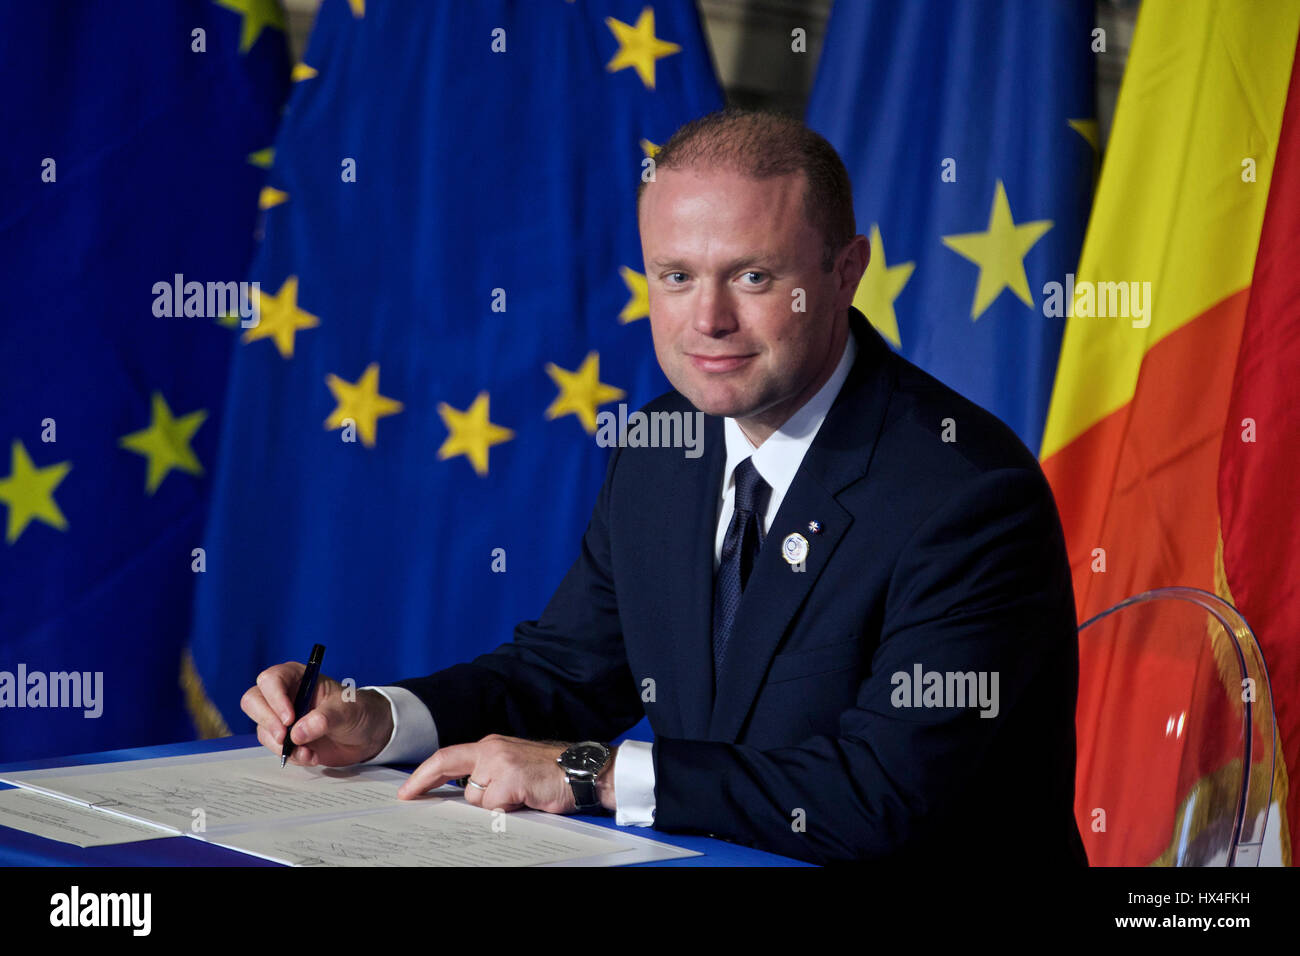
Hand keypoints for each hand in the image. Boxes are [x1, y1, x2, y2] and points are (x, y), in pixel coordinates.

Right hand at [240, 661, 393, 766]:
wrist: (367, 734)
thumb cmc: (358, 711)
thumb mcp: (347, 710)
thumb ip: (324, 719)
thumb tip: (297, 733)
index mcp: (298, 676)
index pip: (271, 680)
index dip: (275, 699)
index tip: (289, 719)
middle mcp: (284, 694)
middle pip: (253, 702)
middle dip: (267, 722)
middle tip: (285, 738)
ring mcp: (282, 717)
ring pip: (262, 729)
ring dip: (282, 745)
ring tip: (309, 751)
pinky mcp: (285, 738)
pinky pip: (275, 748)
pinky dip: (291, 756)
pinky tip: (311, 755)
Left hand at [397, 734, 616, 813]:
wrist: (582, 768)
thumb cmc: (550, 772)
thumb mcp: (513, 766)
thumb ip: (489, 775)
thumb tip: (464, 796)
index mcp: (489, 745)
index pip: (446, 757)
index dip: (423, 776)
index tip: (406, 792)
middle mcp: (491, 750)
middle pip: (463, 786)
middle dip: (478, 800)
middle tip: (488, 804)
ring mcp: (500, 763)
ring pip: (479, 799)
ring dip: (498, 805)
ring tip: (524, 796)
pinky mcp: (512, 779)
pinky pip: (496, 806)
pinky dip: (511, 809)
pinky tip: (529, 798)